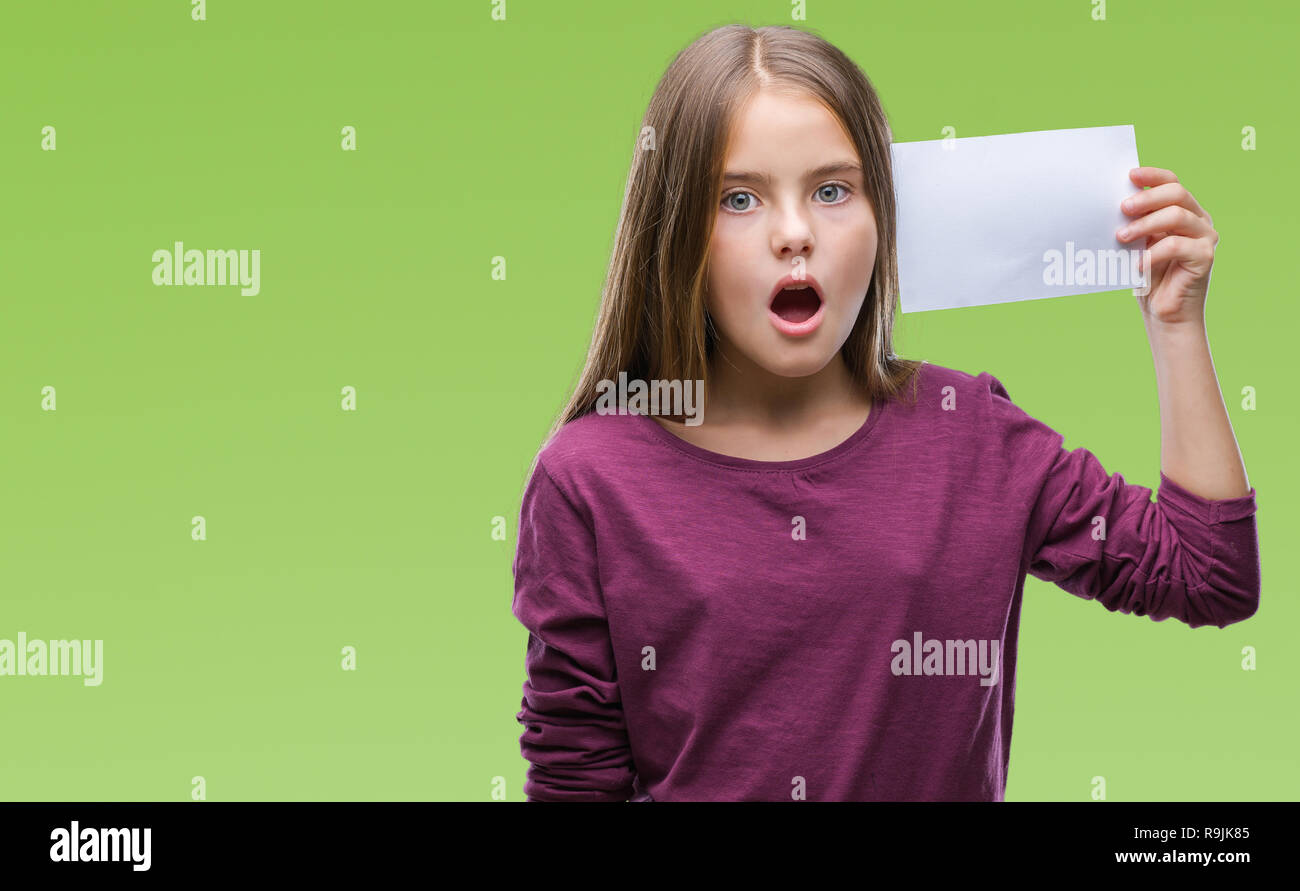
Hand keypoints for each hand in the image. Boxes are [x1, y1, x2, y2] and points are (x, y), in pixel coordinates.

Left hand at [1116, 167, 1217, 326]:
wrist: (1164, 313)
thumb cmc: (1148, 275)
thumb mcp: (1138, 243)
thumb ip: (1135, 222)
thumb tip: (1115, 203)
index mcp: (1184, 211)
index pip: (1172, 182)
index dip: (1153, 175)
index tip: (1130, 176)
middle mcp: (1199, 220)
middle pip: (1176, 193)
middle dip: (1147, 198)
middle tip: (1122, 208)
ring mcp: (1205, 237)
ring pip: (1177, 216)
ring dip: (1145, 224)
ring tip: (1122, 237)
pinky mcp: (1205, 256)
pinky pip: (1177, 245)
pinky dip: (1153, 252)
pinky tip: (1137, 264)